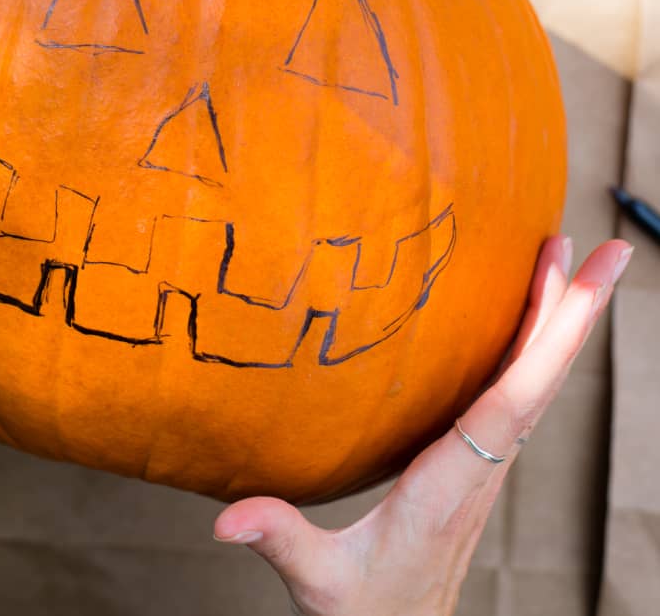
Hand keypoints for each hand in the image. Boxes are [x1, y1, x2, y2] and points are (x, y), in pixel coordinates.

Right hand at [213, 234, 632, 615]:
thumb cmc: (367, 612)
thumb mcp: (321, 579)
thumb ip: (280, 538)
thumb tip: (227, 520)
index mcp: (452, 480)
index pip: (513, 400)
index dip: (550, 339)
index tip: (580, 284)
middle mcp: (484, 464)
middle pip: (542, 377)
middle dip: (575, 310)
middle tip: (605, 251)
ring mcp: (488, 460)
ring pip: (537, 378)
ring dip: (558, 317)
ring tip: (569, 255)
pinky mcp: (479, 458)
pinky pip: (519, 388)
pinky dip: (534, 343)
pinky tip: (533, 311)